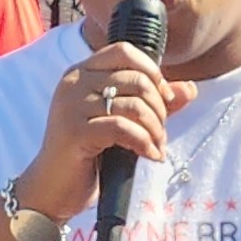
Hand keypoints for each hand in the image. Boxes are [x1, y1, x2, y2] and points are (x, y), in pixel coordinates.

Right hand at [18, 43, 198, 220]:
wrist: (52, 189)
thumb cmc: (87, 154)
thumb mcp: (120, 123)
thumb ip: (151, 103)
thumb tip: (189, 88)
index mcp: (81, 73)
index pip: (124, 51)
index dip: (152, 71)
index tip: (163, 99)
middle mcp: (73, 83)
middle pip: (135, 79)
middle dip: (159, 108)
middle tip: (159, 133)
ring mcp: (70, 106)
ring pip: (133, 105)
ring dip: (155, 130)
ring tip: (155, 147)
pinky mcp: (73, 131)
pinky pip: (122, 128)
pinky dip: (144, 142)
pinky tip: (149, 156)